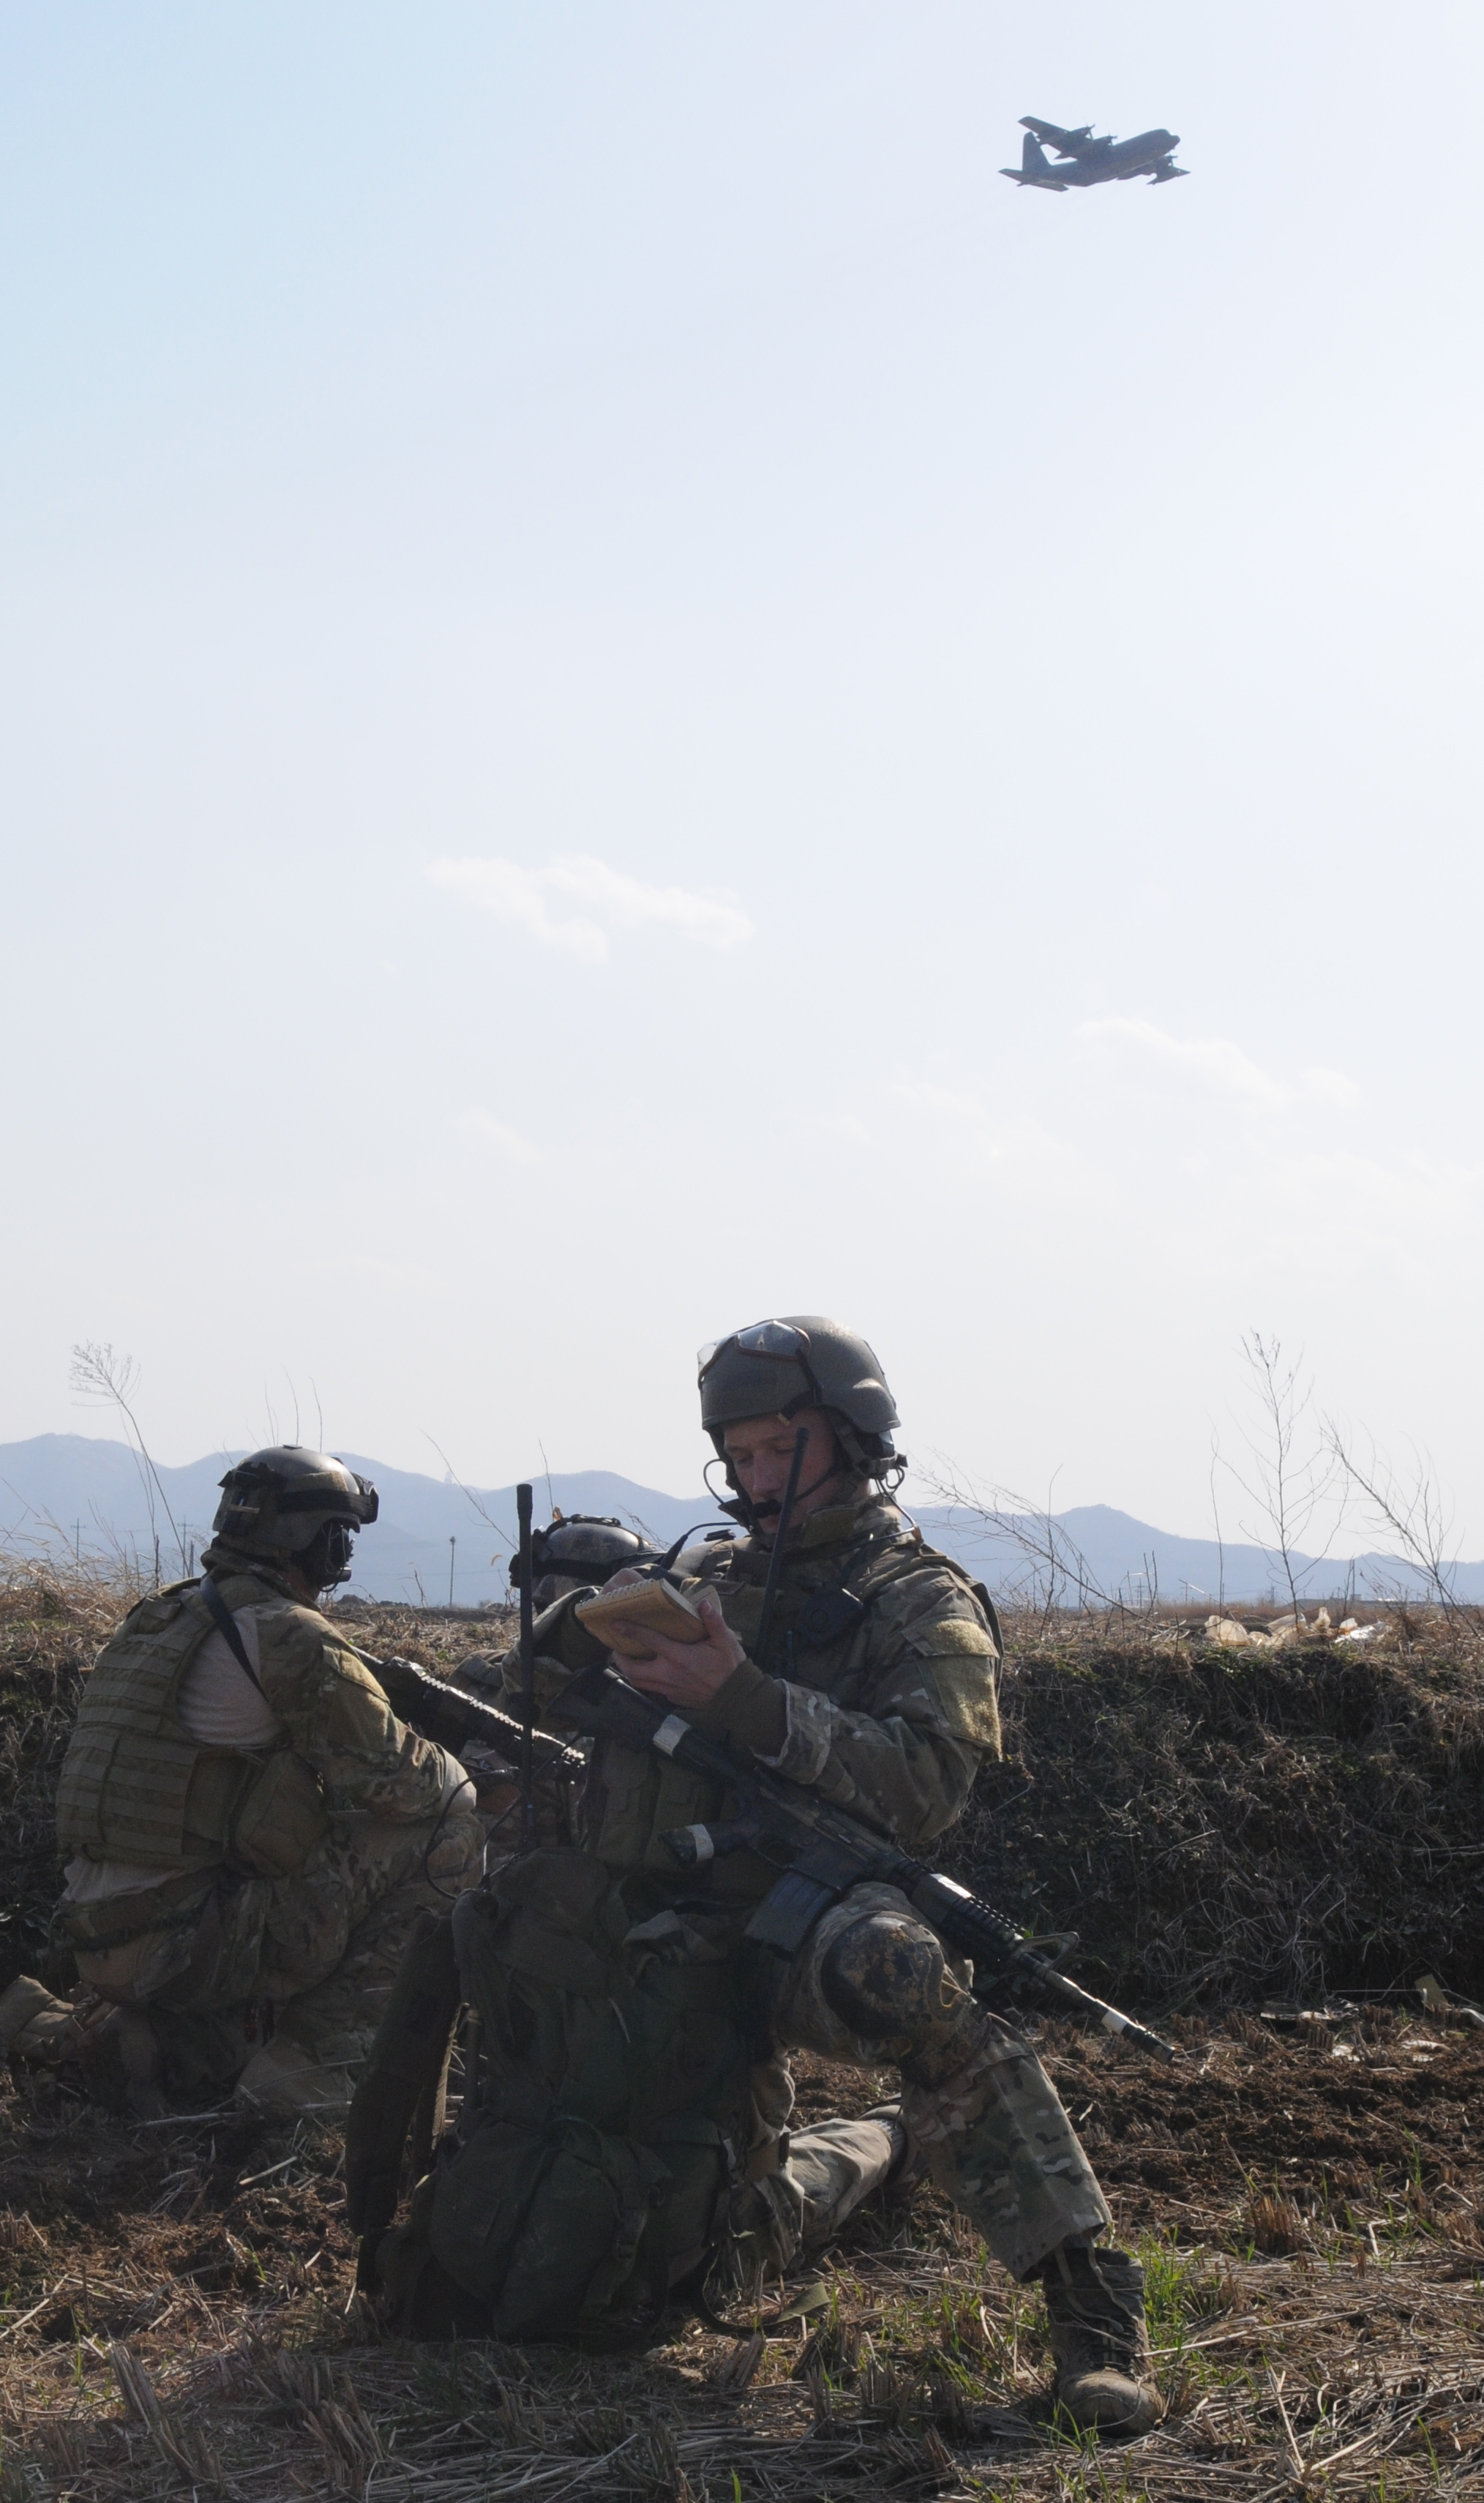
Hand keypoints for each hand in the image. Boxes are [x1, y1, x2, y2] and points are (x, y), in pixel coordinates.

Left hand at [620, 1590, 745, 1708]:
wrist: (735, 1697)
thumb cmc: (729, 1667)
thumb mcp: (725, 1640)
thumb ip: (713, 1621)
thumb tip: (702, 1603)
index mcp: (678, 1657)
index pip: (649, 1640)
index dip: (630, 1630)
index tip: (616, 1623)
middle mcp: (668, 1674)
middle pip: (632, 1670)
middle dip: (620, 1658)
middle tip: (617, 1647)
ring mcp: (668, 1689)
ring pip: (638, 1682)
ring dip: (629, 1671)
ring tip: (628, 1659)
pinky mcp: (672, 1698)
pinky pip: (651, 1688)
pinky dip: (645, 1679)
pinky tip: (649, 1670)